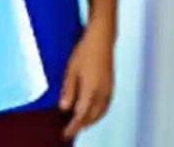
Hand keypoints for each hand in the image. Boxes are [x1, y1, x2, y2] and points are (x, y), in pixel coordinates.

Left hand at [60, 22, 114, 138]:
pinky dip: (97, 113)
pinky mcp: (110, 86)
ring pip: (100, 113)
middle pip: (92, 117)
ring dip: (90, 120)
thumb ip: (68, 90)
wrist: (101, 40)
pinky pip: (104, 106)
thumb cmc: (84, 52)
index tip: (65, 133)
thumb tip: (64, 108)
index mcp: (91, 90)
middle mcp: (102, 93)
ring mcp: (108, 90)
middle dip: (81, 125)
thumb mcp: (71, 70)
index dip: (73, 126)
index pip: (82, 115)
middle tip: (69, 130)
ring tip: (79, 125)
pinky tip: (91, 112)